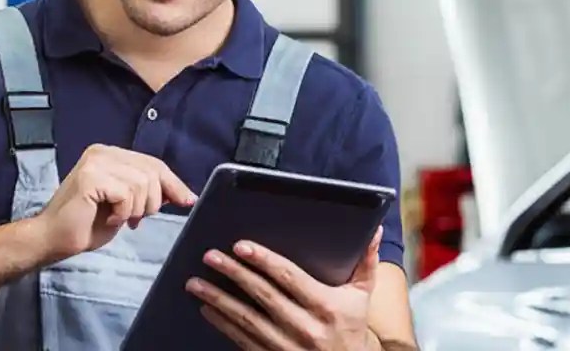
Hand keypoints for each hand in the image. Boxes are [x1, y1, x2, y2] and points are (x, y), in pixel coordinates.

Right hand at [35, 144, 195, 260]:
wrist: (53, 238)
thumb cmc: (86, 224)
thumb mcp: (125, 204)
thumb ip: (146, 191)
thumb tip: (182, 193)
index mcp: (110, 154)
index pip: (153, 163)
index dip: (173, 183)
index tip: (188, 199)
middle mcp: (102, 152)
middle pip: (152, 172)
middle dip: (151, 202)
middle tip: (133, 219)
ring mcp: (95, 162)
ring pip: (142, 184)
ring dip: (135, 209)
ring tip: (118, 218)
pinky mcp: (90, 176)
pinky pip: (126, 194)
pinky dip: (122, 213)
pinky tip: (109, 219)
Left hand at [186, 226, 383, 350]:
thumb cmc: (352, 331)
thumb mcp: (362, 299)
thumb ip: (365, 263)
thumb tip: (374, 230)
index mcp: (328, 307)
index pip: (290, 278)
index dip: (264, 260)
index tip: (241, 246)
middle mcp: (307, 328)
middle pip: (264, 295)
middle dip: (234, 273)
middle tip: (210, 255)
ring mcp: (287, 347)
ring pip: (247, 319)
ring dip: (218, 299)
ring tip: (195, 282)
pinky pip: (242, 340)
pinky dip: (222, 323)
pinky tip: (207, 308)